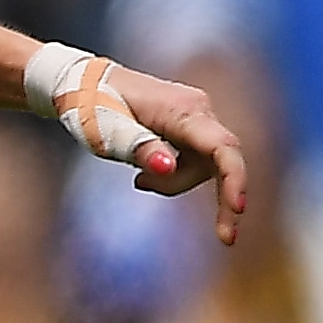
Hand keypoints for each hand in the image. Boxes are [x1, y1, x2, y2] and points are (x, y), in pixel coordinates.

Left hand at [52, 55, 249, 238]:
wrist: (83, 83)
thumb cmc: (91, 105)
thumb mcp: (106, 132)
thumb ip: (137, 148)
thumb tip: (167, 167)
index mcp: (181, 109)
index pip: (221, 146)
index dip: (234, 178)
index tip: (239, 209)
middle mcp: (198, 110)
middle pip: (219, 162)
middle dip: (222, 197)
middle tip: (225, 238)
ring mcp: (196, 118)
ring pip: (205, 166)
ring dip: (175, 182)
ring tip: (137, 180)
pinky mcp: (190, 128)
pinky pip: (194, 161)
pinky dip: (173, 175)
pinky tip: (143, 175)